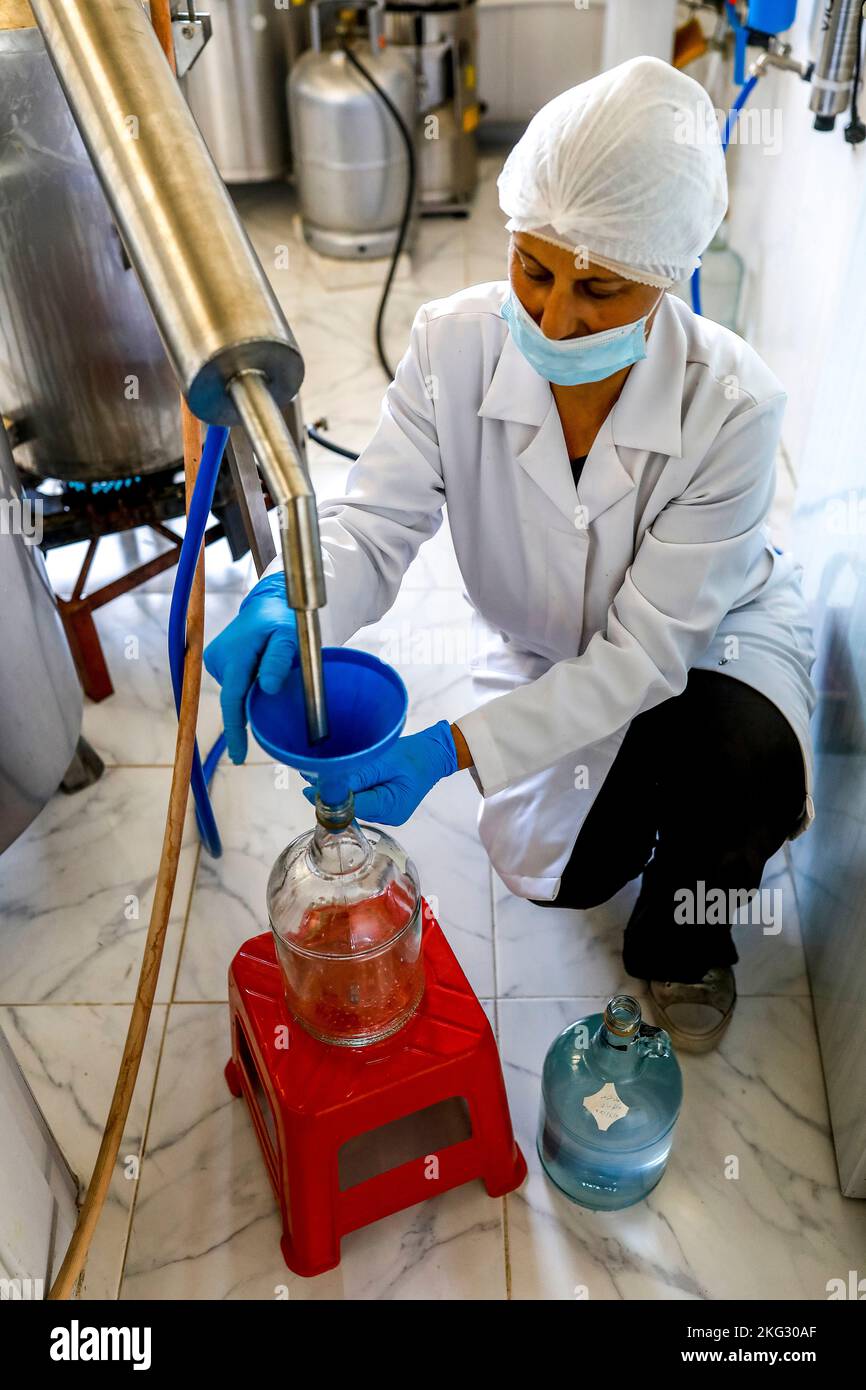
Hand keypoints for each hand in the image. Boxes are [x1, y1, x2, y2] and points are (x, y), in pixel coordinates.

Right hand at [204, 572, 296, 763]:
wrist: (268, 603)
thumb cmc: (282, 620)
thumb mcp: (289, 637)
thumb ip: (278, 661)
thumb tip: (268, 688)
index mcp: (236, 654)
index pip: (232, 700)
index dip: (235, 731)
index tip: (239, 757)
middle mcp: (218, 658)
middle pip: (235, 698)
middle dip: (251, 706)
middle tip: (275, 695)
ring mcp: (214, 659)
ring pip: (235, 691)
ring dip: (251, 691)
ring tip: (269, 671)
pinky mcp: (216, 661)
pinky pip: (234, 683)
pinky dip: (246, 683)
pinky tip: (258, 670)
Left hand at [301, 720, 458, 824]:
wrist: (433, 754)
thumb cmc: (413, 755)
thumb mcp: (383, 761)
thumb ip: (357, 775)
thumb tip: (328, 784)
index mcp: (390, 807)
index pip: (352, 807)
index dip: (329, 798)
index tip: (309, 787)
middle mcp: (387, 816)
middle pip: (350, 810)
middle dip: (331, 794)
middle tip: (311, 775)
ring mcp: (385, 814)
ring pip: (353, 806)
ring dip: (340, 791)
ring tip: (323, 772)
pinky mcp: (382, 807)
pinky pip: (361, 801)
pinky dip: (351, 790)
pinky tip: (342, 777)